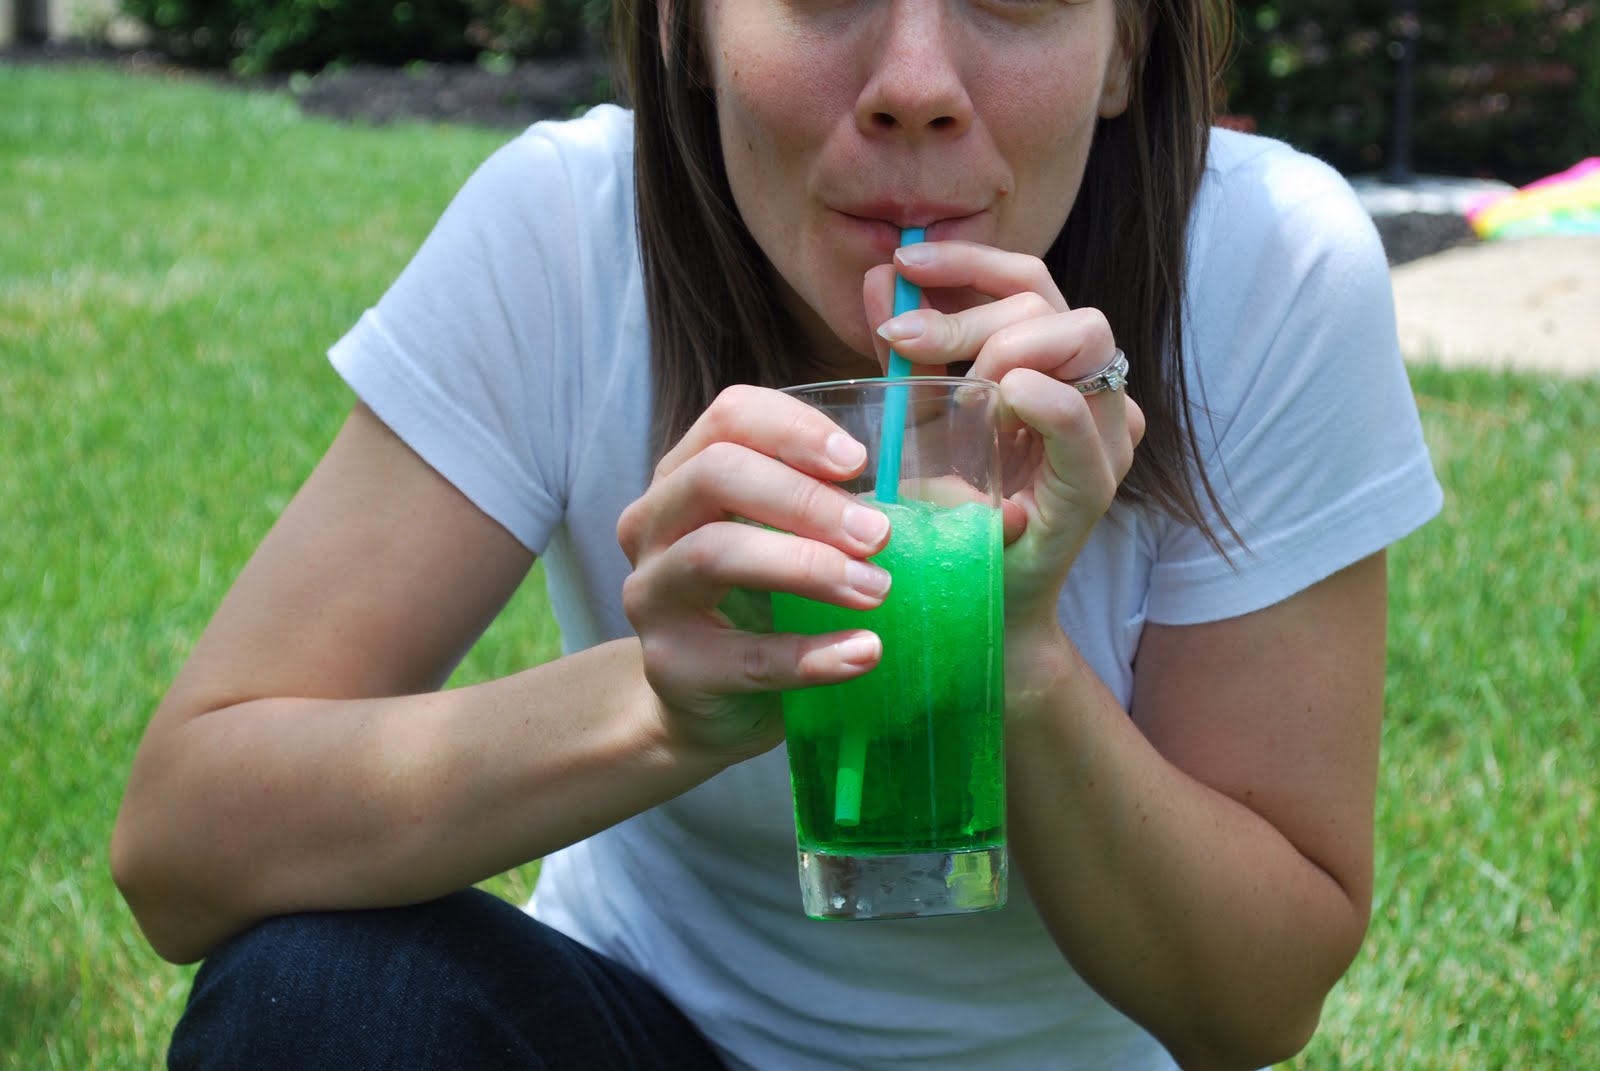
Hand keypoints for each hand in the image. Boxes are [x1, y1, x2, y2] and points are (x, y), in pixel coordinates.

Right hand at [616, 386, 892, 761]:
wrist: (710, 705)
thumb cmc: (770, 606)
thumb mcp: (802, 544)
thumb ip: (860, 510)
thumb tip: (998, 510)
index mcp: (688, 474)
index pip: (729, 415)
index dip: (794, 427)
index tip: (861, 460)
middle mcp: (654, 522)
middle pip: (717, 475)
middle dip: (807, 499)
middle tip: (880, 533)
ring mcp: (652, 593)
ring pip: (716, 553)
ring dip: (807, 566)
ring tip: (877, 589)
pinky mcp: (673, 666)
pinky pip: (745, 657)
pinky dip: (811, 655)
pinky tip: (865, 652)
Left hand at [863, 240, 1145, 627]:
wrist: (967, 602)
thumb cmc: (950, 511)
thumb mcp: (921, 420)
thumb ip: (909, 352)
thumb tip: (881, 277)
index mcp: (1052, 366)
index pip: (1027, 281)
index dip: (969, 259)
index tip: (904, 261)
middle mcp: (1089, 391)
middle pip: (1050, 302)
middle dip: (970, 310)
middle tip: (902, 342)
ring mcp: (1102, 437)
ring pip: (1084, 338)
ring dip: (1006, 347)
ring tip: (955, 388)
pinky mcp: (1092, 487)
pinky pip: (1084, 420)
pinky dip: (1047, 397)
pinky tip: (1003, 394)